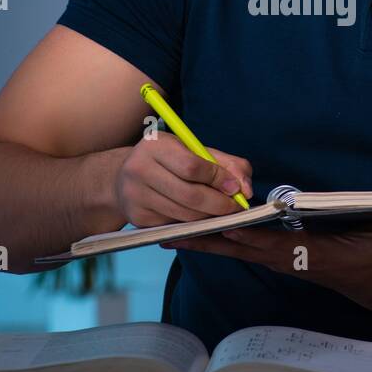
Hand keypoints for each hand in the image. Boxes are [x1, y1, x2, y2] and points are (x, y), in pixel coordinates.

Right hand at [114, 134, 252, 226]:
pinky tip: (198, 215)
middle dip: (220, 205)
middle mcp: (139, 169)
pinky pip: (176, 226)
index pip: (193, 166)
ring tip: (220, 211)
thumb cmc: (169, 161)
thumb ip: (227, 164)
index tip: (236, 188)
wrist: (125, 177)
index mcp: (155, 145)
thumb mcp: (195, 151)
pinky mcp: (138, 217)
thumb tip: (246, 189)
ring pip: (185, 215)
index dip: (219, 179)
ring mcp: (135, 196)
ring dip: (209, 217)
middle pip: (190, 196)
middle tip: (235, 207)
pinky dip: (193, 224)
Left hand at [160, 215, 371, 315]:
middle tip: (170, 233)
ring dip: (199, 241)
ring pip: (231, 248)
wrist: (368, 280)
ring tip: (163, 233)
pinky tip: (187, 234)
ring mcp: (275, 257)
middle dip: (206, 240)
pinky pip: (235, 246)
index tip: (223, 228)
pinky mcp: (271, 254)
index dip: (248, 236)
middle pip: (238, 248)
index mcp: (305, 254)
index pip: (272, 243)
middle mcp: (283, 257)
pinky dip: (210, 240)